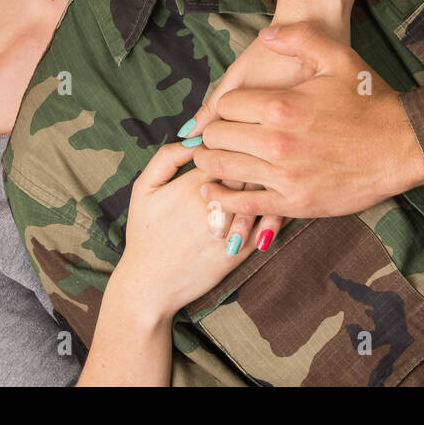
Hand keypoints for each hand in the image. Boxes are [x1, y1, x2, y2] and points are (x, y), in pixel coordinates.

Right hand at [115, 142, 268, 320]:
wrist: (150, 285)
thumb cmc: (145, 234)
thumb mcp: (143, 188)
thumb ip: (166, 157)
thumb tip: (195, 138)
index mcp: (192, 185)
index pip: (226, 148)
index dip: (232, 141)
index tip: (232, 142)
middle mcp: (216, 206)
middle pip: (249, 167)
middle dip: (254, 157)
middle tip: (256, 152)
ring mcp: (232, 230)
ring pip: (264, 193)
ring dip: (269, 179)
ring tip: (269, 171)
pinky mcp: (244, 251)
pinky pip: (271, 224)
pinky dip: (278, 207)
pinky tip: (280, 197)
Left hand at [192, 22, 423, 218]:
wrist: (404, 146)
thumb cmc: (372, 101)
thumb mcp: (338, 58)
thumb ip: (299, 38)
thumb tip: (265, 35)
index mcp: (281, 105)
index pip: (224, 106)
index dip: (224, 107)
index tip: (229, 112)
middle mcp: (277, 141)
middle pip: (217, 138)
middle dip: (212, 135)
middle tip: (214, 136)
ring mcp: (284, 175)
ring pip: (224, 170)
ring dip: (209, 165)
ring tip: (206, 161)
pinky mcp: (294, 203)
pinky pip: (244, 203)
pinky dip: (221, 200)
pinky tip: (212, 193)